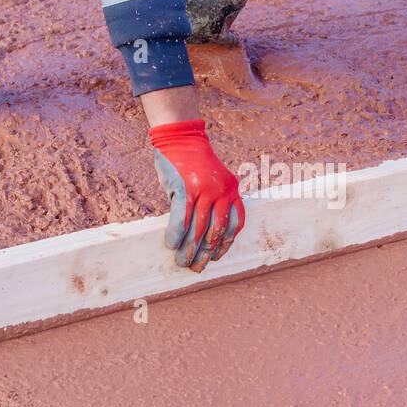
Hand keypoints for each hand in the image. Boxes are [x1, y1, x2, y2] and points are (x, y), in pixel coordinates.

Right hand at [148, 119, 244, 270]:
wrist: (182, 138)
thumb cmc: (196, 163)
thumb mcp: (214, 182)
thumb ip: (213, 204)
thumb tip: (202, 235)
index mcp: (232, 191)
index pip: (234, 225)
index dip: (225, 245)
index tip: (216, 258)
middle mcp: (221, 192)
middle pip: (215, 231)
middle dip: (206, 254)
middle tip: (197, 268)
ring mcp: (203, 191)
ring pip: (198, 229)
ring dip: (189, 250)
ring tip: (182, 262)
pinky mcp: (185, 189)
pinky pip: (181, 218)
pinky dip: (176, 235)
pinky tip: (171, 245)